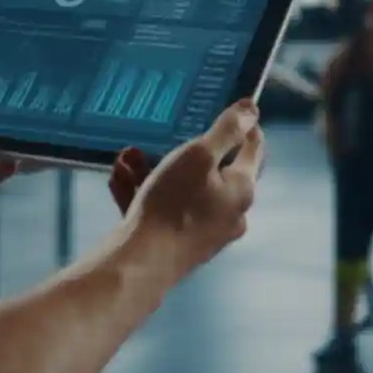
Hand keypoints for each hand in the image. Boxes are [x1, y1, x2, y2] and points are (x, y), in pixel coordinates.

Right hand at [112, 100, 264, 279]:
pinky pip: (165, 210)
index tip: (237, 112)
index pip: (253, 150)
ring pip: (183, 190)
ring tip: (128, 156)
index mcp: (242, 190)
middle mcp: (230, 213)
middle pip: (215, 171)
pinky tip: (119, 180)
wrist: (142, 263)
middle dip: (184, 150)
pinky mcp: (180, 245)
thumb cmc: (173, 204)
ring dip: (156, 169)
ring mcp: (205, 232)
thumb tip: (251, 109)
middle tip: (167, 134)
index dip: (245, 127)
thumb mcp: (198, 155)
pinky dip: (145, 193)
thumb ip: (226, 131)